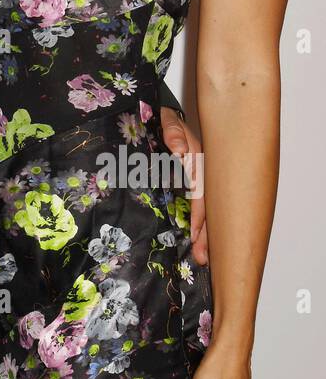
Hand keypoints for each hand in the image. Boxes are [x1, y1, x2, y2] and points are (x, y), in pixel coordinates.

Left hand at [158, 105, 207, 265]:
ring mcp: (201, 182)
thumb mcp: (171, 124)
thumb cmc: (169, 122)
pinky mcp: (194, 186)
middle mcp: (205, 176)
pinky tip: (199, 243)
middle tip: (203, 259)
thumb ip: (173, 134)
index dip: (200, 215)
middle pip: (210, 209)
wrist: (168, 118)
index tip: (195, 234)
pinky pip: (200, 208)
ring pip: (207, 212)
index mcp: (202, 163)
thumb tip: (180, 149)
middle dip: (208, 235)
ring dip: (206, 235)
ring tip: (202, 259)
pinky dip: (201, 226)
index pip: (203, 194)